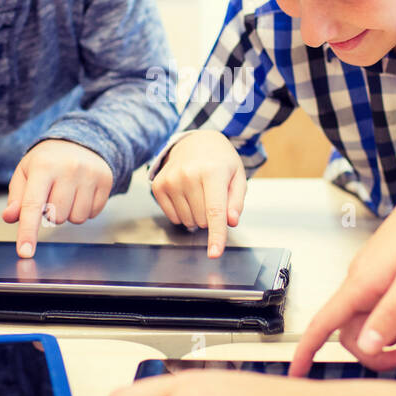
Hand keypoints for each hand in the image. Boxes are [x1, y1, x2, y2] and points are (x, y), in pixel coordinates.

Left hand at [3, 140, 112, 257]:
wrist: (79, 141)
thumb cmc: (48, 161)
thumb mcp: (25, 174)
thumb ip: (16, 198)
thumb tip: (10, 217)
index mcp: (44, 166)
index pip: (33, 205)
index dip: (28, 232)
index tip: (25, 252)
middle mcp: (69, 169)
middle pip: (56, 217)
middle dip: (50, 213)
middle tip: (51, 195)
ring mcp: (90, 175)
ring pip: (76, 218)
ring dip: (68, 213)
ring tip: (67, 193)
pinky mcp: (106, 181)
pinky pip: (92, 214)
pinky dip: (84, 209)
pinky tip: (81, 193)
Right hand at [150, 130, 246, 256]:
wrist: (194, 142)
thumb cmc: (219, 161)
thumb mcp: (237, 176)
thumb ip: (237, 201)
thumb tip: (230, 222)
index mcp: (213, 171)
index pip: (215, 211)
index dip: (216, 235)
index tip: (214, 253)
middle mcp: (188, 175)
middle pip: (202, 220)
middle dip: (211, 216)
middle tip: (212, 196)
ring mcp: (170, 180)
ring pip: (187, 221)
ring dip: (197, 215)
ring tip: (199, 194)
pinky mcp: (158, 185)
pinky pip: (173, 217)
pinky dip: (183, 213)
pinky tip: (187, 195)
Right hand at [289, 167, 395, 375]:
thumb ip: (391, 315)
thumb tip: (368, 346)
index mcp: (361, 282)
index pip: (323, 322)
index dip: (306, 350)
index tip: (295, 373)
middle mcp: (360, 280)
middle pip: (349, 331)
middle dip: (375, 350)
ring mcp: (370, 277)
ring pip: (366, 320)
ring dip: (390, 333)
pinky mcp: (382, 275)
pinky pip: (379, 307)